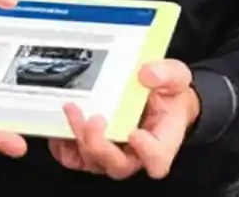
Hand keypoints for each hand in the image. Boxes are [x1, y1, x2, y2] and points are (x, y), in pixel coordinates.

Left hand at [49, 59, 199, 179]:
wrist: (157, 96)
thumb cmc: (169, 93)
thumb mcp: (177, 76)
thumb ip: (167, 74)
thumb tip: (146, 75)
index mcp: (161, 141)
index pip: (157, 160)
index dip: (147, 153)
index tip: (135, 133)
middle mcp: (134, 154)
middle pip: (117, 165)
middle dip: (101, 146)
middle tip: (95, 120)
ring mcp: (111, 153)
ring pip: (92, 160)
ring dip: (79, 137)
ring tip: (72, 109)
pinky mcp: (91, 149)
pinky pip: (72, 157)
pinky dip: (63, 144)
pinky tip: (61, 122)